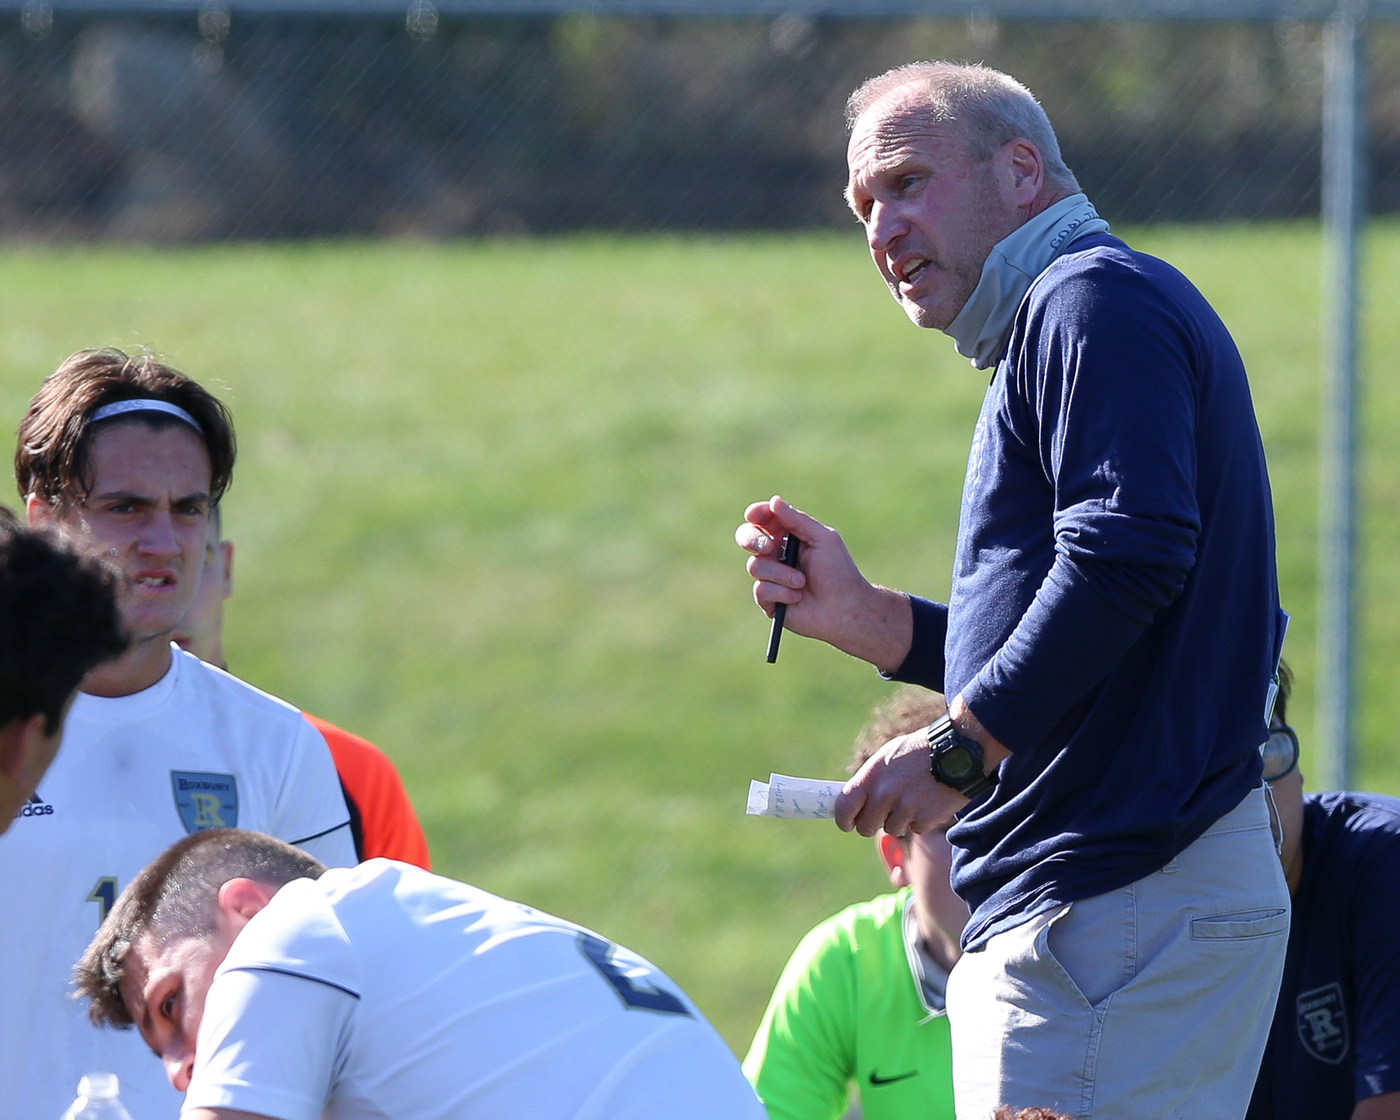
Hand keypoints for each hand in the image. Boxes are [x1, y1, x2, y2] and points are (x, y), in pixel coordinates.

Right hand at [734, 496, 911, 672]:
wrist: (845, 609)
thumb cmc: (839, 572)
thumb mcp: (823, 539)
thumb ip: (797, 520)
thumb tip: (774, 501)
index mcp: (788, 535)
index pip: (764, 519)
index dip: (756, 514)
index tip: (754, 514)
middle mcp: (775, 554)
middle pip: (747, 538)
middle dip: (753, 539)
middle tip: (768, 547)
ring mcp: (770, 577)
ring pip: (755, 566)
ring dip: (781, 574)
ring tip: (802, 582)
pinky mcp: (768, 600)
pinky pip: (761, 590)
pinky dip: (781, 592)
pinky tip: (797, 597)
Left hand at [836, 728, 965, 836]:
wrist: (959, 751)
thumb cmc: (921, 751)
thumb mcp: (889, 756)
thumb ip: (871, 779)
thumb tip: (856, 801)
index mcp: (872, 775)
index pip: (845, 806)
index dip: (844, 819)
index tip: (847, 823)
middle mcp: (885, 793)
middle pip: (866, 826)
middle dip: (874, 823)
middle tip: (885, 813)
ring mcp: (905, 808)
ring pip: (892, 829)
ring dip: (901, 820)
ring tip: (914, 798)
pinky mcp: (925, 819)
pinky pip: (915, 829)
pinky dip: (921, 821)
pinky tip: (929, 801)